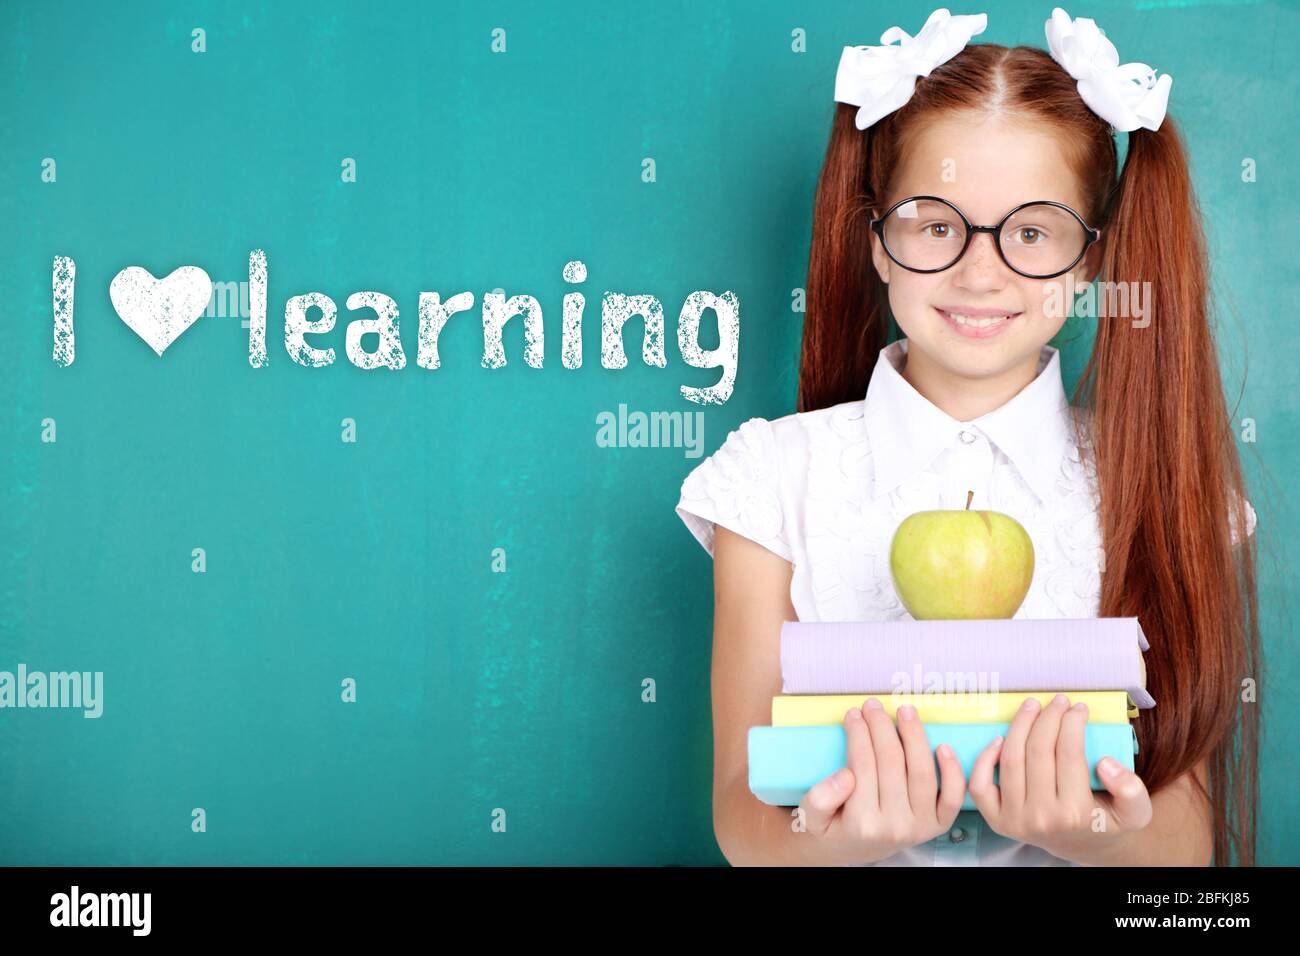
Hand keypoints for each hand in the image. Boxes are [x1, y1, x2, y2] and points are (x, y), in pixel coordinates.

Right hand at [797, 698, 966, 865]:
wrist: (856, 850)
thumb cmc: (835, 827)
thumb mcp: (812, 818)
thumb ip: (820, 799)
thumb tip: (846, 775)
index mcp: (862, 823)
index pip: (862, 764)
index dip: (858, 733)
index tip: (853, 714)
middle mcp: (894, 826)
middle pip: (891, 762)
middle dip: (881, 726)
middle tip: (873, 706)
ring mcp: (920, 826)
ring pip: (921, 772)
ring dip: (915, 735)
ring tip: (905, 711)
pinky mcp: (938, 824)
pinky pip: (953, 797)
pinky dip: (952, 771)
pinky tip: (943, 745)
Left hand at [968, 694, 1152, 862]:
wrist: (1083, 846)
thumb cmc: (1107, 822)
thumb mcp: (1135, 813)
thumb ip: (1132, 790)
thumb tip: (1105, 763)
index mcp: (1075, 814)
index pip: (1069, 753)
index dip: (1072, 722)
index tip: (1079, 708)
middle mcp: (1041, 817)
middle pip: (1038, 751)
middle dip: (1048, 717)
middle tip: (1058, 701)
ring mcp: (1015, 820)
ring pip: (1011, 760)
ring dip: (1019, 725)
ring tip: (1032, 706)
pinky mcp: (996, 820)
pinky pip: (980, 784)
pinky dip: (984, 758)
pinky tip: (1000, 737)